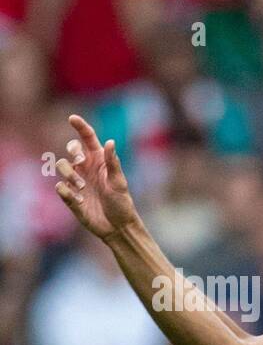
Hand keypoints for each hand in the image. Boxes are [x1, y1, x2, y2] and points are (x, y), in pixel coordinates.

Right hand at [53, 114, 138, 239]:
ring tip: (82, 187)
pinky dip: (67, 191)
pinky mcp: (69, 195)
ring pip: (61, 165)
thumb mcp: (119, 182)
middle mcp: (85, 168)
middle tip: (80, 160)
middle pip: (71, 149)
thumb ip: (113, 162)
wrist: (117, 226)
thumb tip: (110, 142)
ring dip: (69, 174)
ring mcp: (76, 181)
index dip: (80, 126)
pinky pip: (60, 187)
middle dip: (72, 151)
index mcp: (98, 161)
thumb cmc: (122, 203)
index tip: (72, 118)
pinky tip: (79, 200)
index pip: (87, 139)